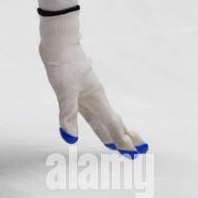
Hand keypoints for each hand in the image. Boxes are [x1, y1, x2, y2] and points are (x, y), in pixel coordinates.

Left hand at [37, 10, 147, 156]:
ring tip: (123, 141)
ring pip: (105, 117)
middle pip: (113, 123)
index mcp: (97, 100)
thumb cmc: (63, 65)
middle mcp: (96, 98)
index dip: (122, 140)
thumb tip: (70, 139)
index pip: (113, 124)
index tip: (132, 154)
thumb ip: (68, 115)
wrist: (59, 43)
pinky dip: (101, 121)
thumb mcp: (65, 91)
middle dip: (125, 138)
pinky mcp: (80, 90)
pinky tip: (99, 120)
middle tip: (138, 152)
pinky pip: (95, 111)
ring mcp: (89, 94)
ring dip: (115, 130)